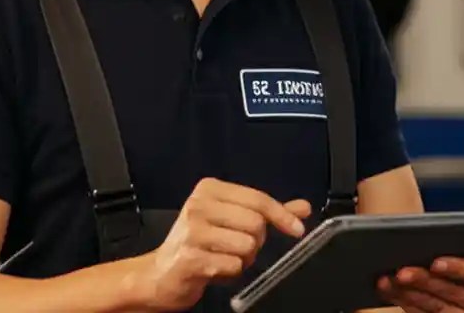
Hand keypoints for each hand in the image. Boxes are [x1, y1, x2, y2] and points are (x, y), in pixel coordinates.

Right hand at [130, 178, 310, 310]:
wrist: (160, 274)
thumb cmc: (199, 243)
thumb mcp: (231, 220)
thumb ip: (267, 213)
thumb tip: (303, 208)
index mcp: (209, 189)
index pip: (258, 199)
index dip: (282, 215)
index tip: (297, 229)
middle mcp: (198, 205)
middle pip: (255, 223)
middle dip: (255, 242)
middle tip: (239, 247)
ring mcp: (191, 231)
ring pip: (246, 246)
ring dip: (243, 259)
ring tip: (224, 258)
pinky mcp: (189, 257)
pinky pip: (232, 266)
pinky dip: (230, 273)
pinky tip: (214, 269)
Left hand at [376, 233, 463, 311]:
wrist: (454, 279)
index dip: (460, 267)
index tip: (436, 262)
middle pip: (457, 291)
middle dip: (427, 280)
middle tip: (402, 270)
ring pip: (440, 308)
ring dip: (411, 292)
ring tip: (391, 278)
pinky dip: (406, 302)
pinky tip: (391, 290)